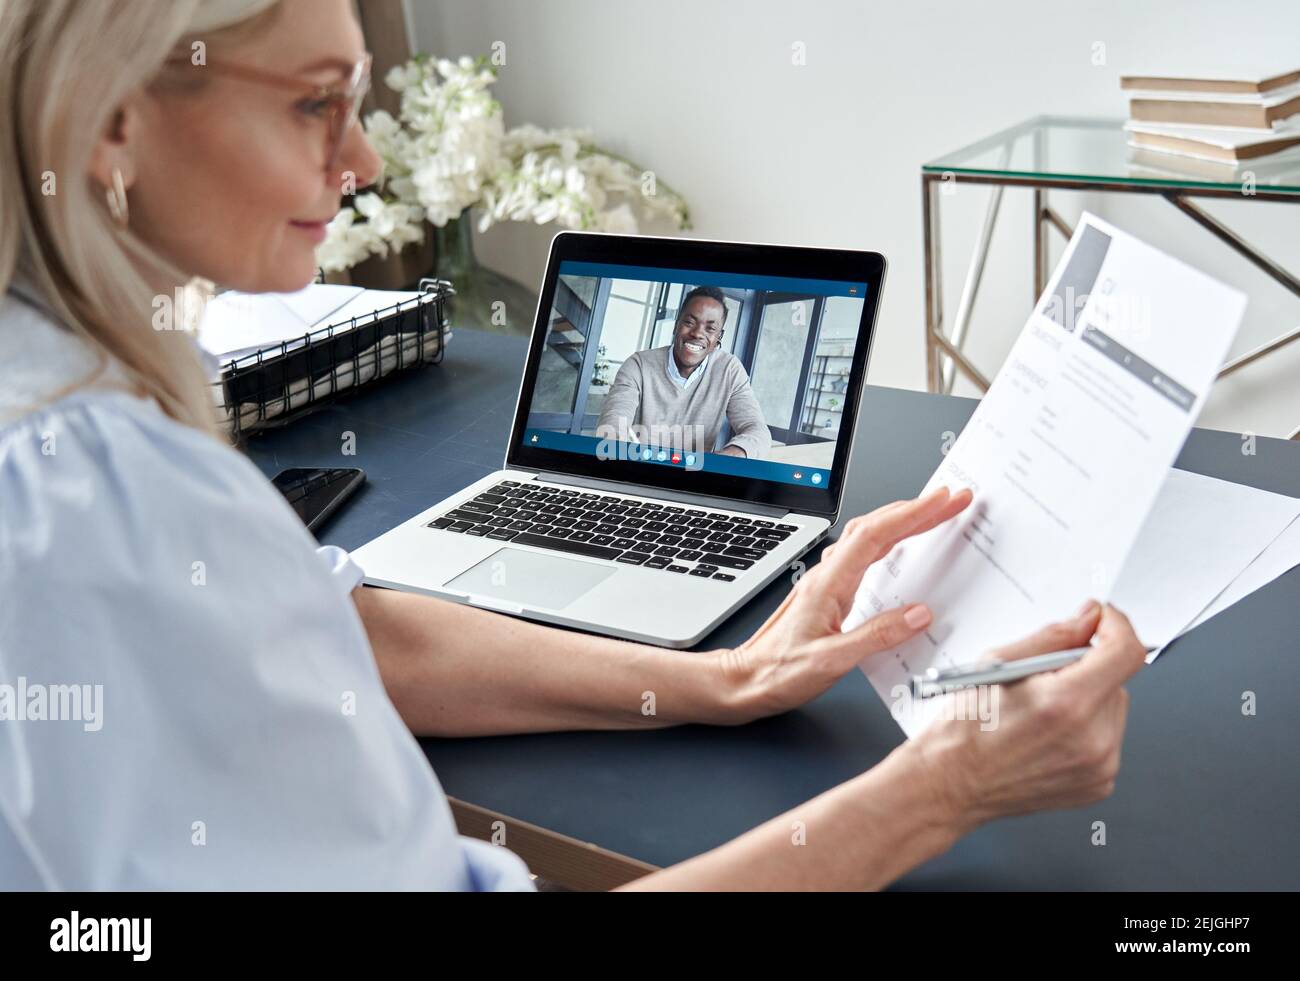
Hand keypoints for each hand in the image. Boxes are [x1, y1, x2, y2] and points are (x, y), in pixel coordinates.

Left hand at [715, 485, 973, 722]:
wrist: (744, 681)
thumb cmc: (778, 672)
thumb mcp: (832, 662)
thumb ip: (877, 637)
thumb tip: (918, 615)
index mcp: (828, 585)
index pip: (876, 536)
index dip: (913, 515)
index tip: (943, 501)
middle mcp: (826, 576)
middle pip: (874, 528)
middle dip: (916, 510)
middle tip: (951, 500)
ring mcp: (825, 583)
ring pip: (867, 538)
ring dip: (901, 522)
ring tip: (933, 515)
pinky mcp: (826, 594)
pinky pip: (861, 556)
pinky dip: (886, 542)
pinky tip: (897, 548)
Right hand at [911, 602, 1146, 832]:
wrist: (953, 781)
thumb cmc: (967, 728)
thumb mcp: (999, 662)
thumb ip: (1054, 636)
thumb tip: (1088, 619)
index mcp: (1066, 703)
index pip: (1125, 652)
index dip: (1117, 626)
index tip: (1103, 621)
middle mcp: (1091, 738)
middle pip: (1118, 680)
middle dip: (1089, 669)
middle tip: (1046, 679)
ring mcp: (1100, 766)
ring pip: (1114, 709)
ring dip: (1089, 699)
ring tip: (1043, 713)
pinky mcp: (1100, 783)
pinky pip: (1108, 738)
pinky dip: (1087, 729)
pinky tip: (1050, 735)